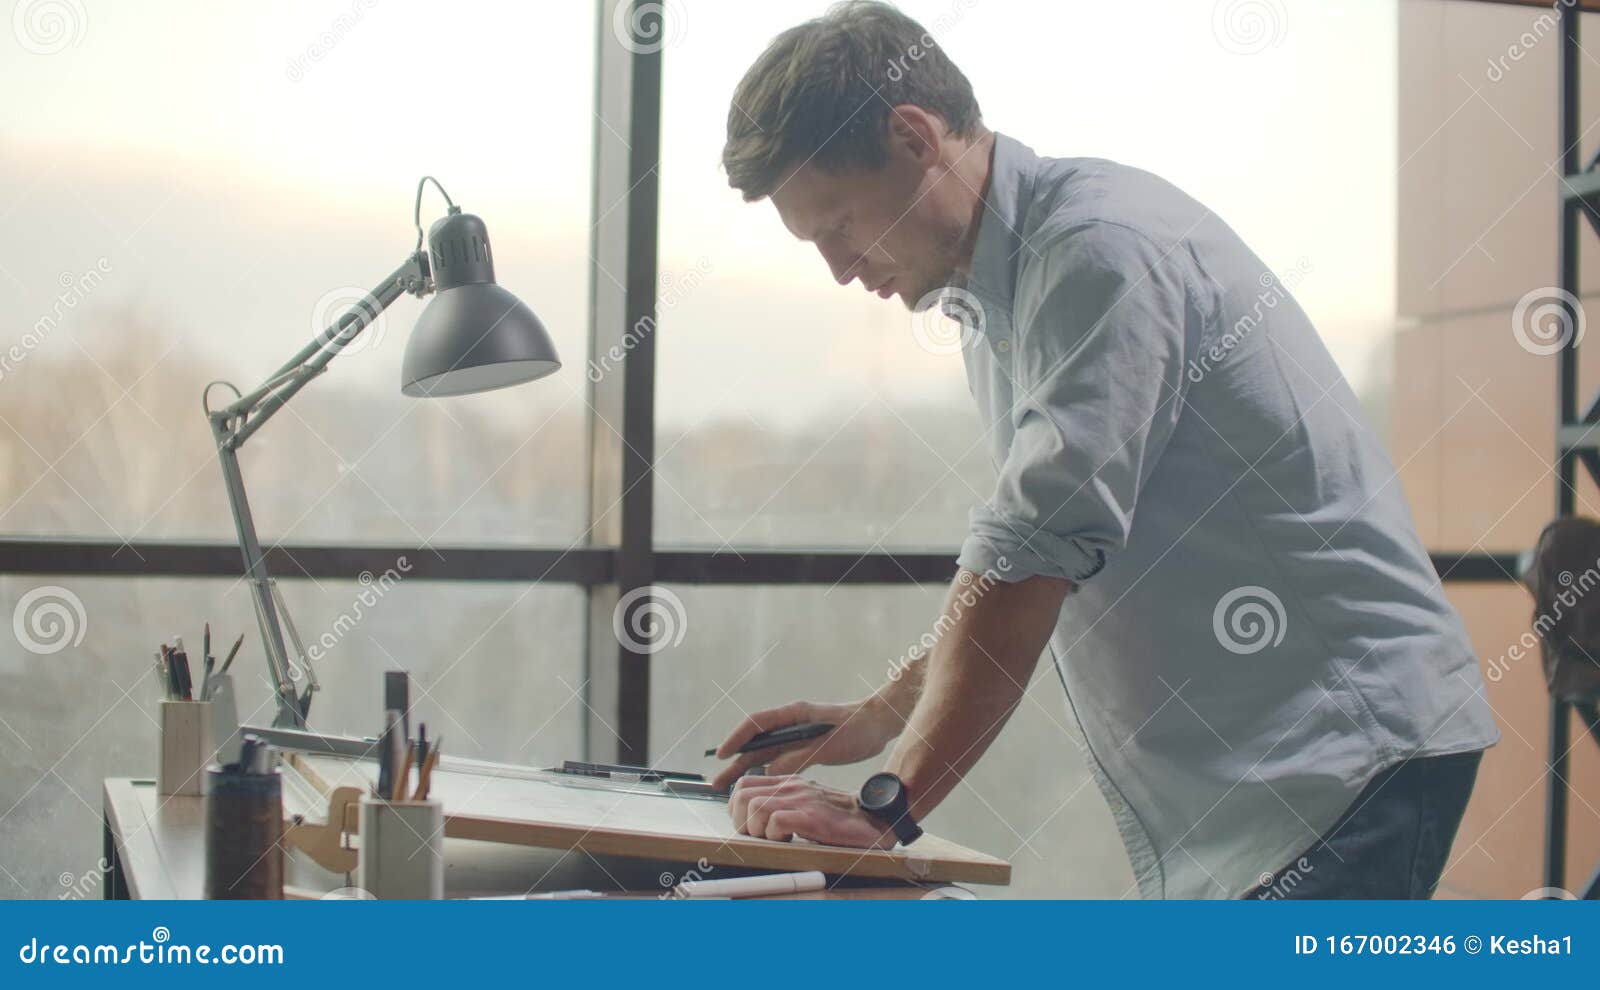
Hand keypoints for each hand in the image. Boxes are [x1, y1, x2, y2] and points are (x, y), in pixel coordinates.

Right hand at [709, 696, 902, 790]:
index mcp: (794, 714)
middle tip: (717, 782)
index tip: (723, 754)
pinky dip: (766, 773)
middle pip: (756, 743)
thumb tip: (770, 772)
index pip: (757, 724)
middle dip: (735, 761)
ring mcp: (797, 735)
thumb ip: (798, 757)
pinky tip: (759, 787)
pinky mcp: (806, 747)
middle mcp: (791, 724)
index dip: (737, 738)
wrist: (879, 724)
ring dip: (747, 769)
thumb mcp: (827, 745)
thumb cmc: (857, 728)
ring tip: (729, 788)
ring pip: (765, 754)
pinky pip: (779, 760)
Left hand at [728, 774, 895, 848]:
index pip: (743, 785)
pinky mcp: (812, 817)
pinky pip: (776, 821)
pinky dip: (775, 835)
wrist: (874, 820)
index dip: (736, 808)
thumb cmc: (840, 818)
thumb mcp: (806, 804)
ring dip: (757, 829)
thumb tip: (753, 819)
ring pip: (755, 807)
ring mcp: (802, 800)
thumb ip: (783, 805)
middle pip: (742, 796)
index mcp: (789, 782)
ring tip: (774, 838)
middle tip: (758, 835)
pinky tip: (789, 840)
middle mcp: (792, 787)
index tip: (746, 824)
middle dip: (742, 821)